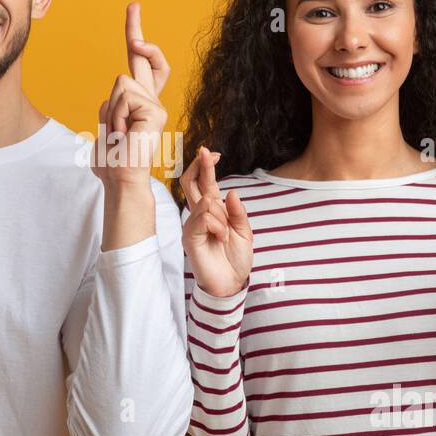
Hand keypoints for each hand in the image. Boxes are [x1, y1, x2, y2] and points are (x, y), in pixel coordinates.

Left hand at [91, 2, 168, 188]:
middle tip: (133, 4)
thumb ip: (111, 110)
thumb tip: (113, 95)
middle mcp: (152, 101)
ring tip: (118, 132)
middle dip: (136, 28)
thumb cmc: (111, 162)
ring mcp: (156, 105)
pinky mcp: (157, 112)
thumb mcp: (106, 129)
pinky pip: (125, 97)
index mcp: (139, 104)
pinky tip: (124, 133)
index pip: (141, 67)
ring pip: (121, 83)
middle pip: (144, 57)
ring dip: (112, 109)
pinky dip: (117, 116)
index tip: (134, 15)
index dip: (138, 41)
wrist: (121, 180)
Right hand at [180, 146, 252, 297]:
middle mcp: (199, 215)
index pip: (204, 183)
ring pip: (204, 202)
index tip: (213, 153)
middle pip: (190, 182)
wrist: (231, 283)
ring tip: (226, 234)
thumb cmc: (235, 258)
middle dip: (199, 165)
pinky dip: (217, 226)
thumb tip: (231, 192)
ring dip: (221, 216)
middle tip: (206, 152)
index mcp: (212, 211)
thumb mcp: (244, 232)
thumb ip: (238, 212)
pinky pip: (203, 219)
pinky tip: (220, 238)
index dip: (206, 166)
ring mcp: (192, 225)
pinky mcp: (190, 237)